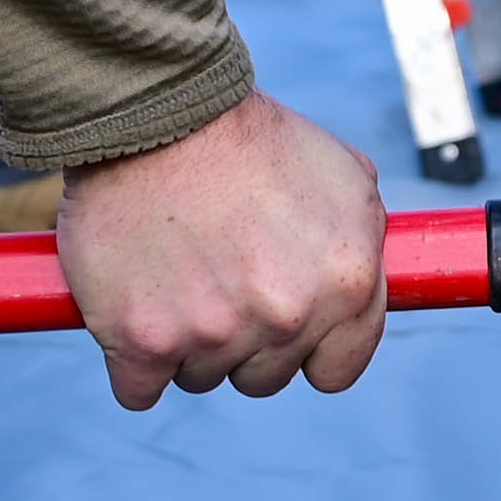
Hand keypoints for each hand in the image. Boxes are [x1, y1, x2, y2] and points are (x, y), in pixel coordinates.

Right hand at [54, 88, 385, 406]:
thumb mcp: (347, 177)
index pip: (336, 371)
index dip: (308, 348)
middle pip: (264, 378)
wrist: (156, 109)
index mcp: (346, 284)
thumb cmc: (250, 138)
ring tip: (175, 271)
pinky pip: (138, 391)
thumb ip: (366, 247)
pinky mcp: (141, 341)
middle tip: (217, 276)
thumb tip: (369, 292)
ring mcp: (212, 333)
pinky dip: (133, 364)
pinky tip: (131, 313)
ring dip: (186, 341)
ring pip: (201, 377)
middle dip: (243, 339)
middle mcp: (286, 317)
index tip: (281, 324)